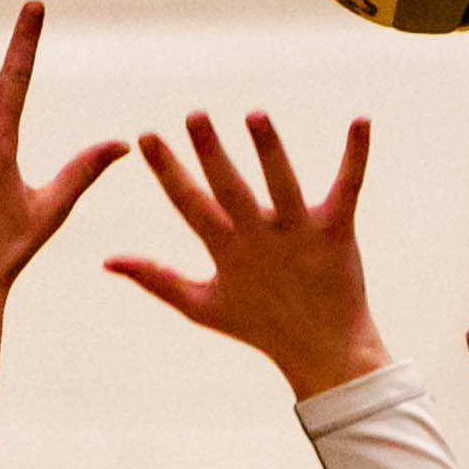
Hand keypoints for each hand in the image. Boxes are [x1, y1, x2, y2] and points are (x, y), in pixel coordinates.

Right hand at [106, 112, 388, 401]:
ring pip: (283, 187)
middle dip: (212, 154)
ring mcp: (300, 234)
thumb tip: (106, 260)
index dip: (168, 171)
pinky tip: (362, 119)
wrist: (324, 353)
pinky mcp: (337, 232)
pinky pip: (348, 187)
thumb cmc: (259, 326)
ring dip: (270, 151)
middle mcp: (261, 239)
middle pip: (232, 191)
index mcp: (227, 250)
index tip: (148, 135)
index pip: (190, 205)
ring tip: (255, 116)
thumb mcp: (201, 305)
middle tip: (196, 115)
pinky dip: (355, 155)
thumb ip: (156, 279)